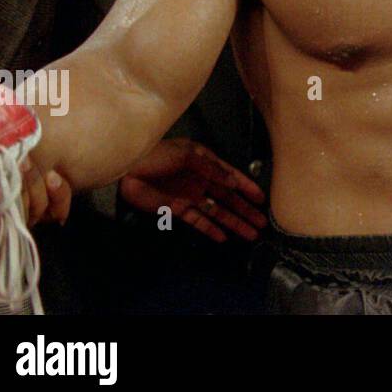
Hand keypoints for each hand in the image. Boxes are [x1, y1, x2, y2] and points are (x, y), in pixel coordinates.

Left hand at [119, 138, 266, 243]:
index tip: (261, 198)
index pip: (231, 176)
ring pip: (218, 212)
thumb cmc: (157, 154)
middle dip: (246, 210)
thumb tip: (233, 182)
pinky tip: (223, 237)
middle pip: (229, 198)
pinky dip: (211, 229)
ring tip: (251, 234)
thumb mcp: (187, 154)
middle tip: (262, 222)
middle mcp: (202, 180)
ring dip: (234, 222)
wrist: (129, 169)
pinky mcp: (178, 210)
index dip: (247, 187)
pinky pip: (199, 221)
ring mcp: (191, 196)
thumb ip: (211, 169)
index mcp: (206, 162)